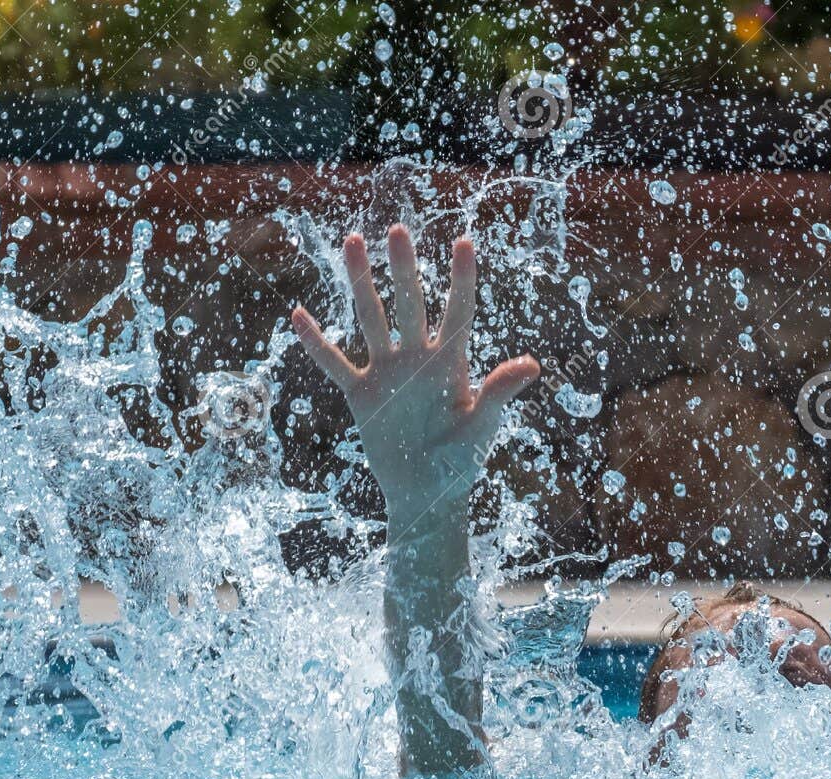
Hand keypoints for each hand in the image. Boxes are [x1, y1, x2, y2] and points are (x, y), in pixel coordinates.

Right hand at [291, 226, 539, 521]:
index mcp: (452, 364)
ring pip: (372, 319)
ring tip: (353, 242)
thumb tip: (532, 364)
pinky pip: (335, 363)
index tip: (464, 242)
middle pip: (410, 304)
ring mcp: (387, 373)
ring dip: (361, 283)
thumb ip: (500, 392)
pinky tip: (298, 314)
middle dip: (404, 269)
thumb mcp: (483, 426)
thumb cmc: (463, 463)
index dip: (461, 279)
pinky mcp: (361, 394)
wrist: (428, 495)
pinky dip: (317, 342)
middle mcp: (418, 359)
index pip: (458, 313)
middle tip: (397, 231)